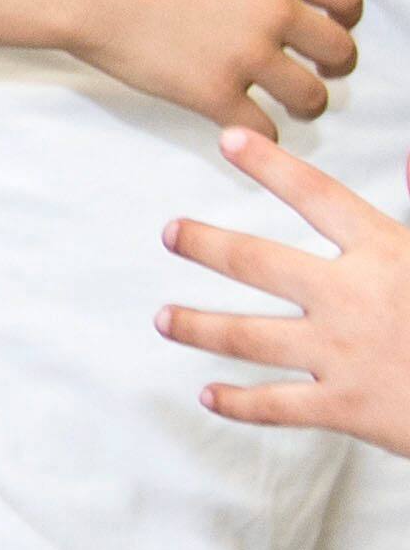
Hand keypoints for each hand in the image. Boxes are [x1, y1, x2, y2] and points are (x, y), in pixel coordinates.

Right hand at [53, 0, 358, 139]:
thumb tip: (282, 3)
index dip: (345, 19)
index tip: (332, 29)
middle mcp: (273, 10)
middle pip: (340, 53)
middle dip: (333, 67)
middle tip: (316, 73)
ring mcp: (247, 55)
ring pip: (312, 99)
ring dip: (304, 104)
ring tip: (285, 103)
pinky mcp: (215, 95)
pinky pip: (266, 129)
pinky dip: (260, 133)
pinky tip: (244, 123)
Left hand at [160, 130, 409, 458]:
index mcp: (388, 256)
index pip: (319, 196)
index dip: (272, 165)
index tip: (228, 140)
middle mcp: (354, 299)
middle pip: (260, 263)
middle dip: (208, 245)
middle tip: (170, 232)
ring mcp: (344, 355)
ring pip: (251, 337)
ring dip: (200, 327)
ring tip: (162, 318)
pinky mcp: (348, 408)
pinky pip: (279, 406)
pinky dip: (240, 404)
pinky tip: (208, 396)